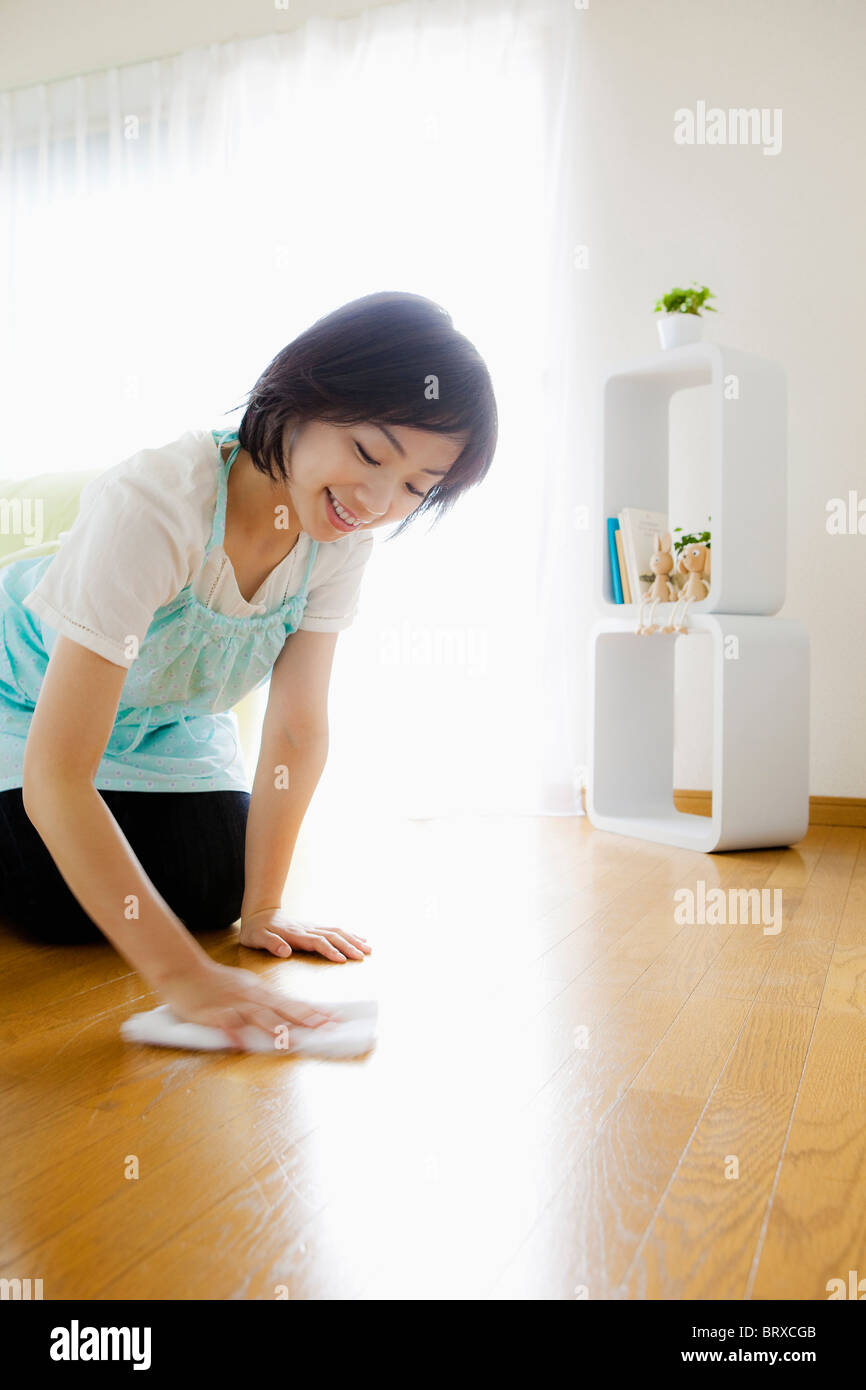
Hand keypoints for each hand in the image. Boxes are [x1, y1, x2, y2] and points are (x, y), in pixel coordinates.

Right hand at [157, 959, 333, 1047]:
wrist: (184, 970)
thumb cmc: (216, 982)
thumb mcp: (247, 988)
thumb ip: (266, 1003)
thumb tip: (288, 1018)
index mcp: (260, 993)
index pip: (292, 1004)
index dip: (313, 1012)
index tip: (334, 1020)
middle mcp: (251, 997)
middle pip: (281, 1009)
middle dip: (304, 1020)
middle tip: (325, 1029)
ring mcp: (232, 1004)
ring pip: (256, 1015)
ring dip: (274, 1027)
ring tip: (290, 1039)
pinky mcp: (211, 1012)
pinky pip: (223, 1023)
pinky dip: (232, 1032)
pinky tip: (240, 1043)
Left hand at [239, 907, 371, 962]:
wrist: (259, 913)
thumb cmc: (256, 930)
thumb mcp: (256, 938)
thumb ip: (270, 943)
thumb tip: (285, 951)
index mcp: (295, 934)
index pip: (317, 942)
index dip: (329, 950)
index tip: (342, 960)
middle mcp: (307, 929)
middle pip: (332, 936)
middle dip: (348, 946)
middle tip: (363, 956)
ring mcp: (312, 927)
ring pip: (337, 931)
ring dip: (353, 939)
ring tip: (368, 948)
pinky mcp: (314, 928)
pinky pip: (335, 929)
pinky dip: (349, 934)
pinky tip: (359, 938)